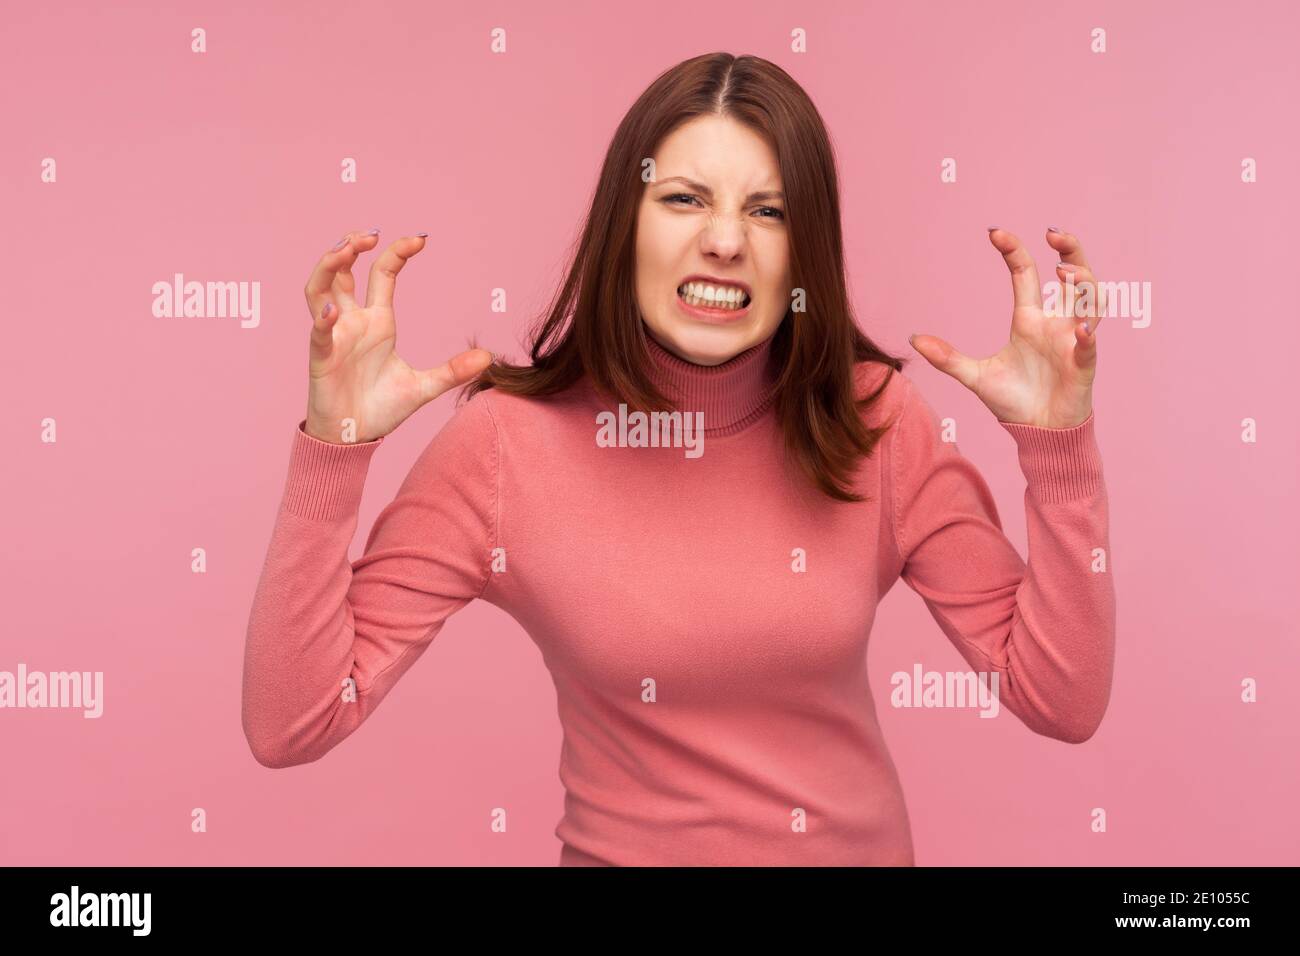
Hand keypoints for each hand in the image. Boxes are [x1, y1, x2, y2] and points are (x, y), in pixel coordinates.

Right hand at [302, 230, 492, 443]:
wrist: (355, 437)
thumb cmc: (381, 408)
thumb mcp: (424, 387)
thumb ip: (453, 371)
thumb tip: (488, 357)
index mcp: (378, 321)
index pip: (383, 274)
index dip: (398, 252)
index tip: (420, 239)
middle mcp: (353, 321)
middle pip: (343, 271)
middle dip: (351, 246)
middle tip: (368, 233)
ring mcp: (334, 336)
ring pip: (319, 289)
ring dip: (328, 266)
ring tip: (344, 250)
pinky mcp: (322, 357)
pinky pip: (318, 332)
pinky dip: (323, 320)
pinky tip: (331, 311)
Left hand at [909, 227, 1101, 428]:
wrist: (1038, 433)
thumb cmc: (1014, 401)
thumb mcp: (975, 376)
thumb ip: (947, 358)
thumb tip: (914, 339)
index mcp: (1029, 320)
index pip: (1025, 274)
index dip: (1014, 250)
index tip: (994, 232)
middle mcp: (1055, 323)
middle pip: (1073, 276)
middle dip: (1070, 249)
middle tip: (1054, 233)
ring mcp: (1073, 341)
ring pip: (1092, 301)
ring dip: (1084, 284)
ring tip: (1066, 273)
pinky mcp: (1083, 365)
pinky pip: (1090, 346)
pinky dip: (1088, 336)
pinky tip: (1081, 329)